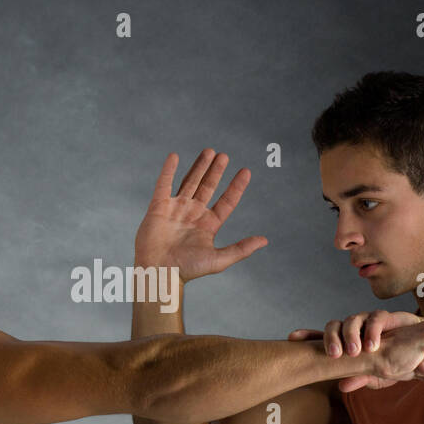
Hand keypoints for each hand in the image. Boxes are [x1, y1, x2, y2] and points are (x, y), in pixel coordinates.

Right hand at [134, 149, 266, 280]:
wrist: (158, 272)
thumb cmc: (187, 269)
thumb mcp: (219, 260)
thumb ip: (241, 249)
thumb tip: (265, 241)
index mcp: (208, 225)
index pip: (226, 201)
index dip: (236, 187)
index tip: (246, 171)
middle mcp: (193, 214)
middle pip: (208, 187)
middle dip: (216, 171)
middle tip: (224, 155)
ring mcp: (176, 209)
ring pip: (189, 182)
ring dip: (199, 166)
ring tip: (209, 151)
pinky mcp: (158, 207)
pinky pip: (164, 184)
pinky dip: (168, 170)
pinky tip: (174, 156)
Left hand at [288, 310, 423, 391]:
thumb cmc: (403, 362)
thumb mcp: (380, 374)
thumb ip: (361, 377)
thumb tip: (342, 385)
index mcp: (352, 338)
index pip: (327, 333)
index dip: (309, 334)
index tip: (292, 337)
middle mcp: (361, 326)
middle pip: (338, 324)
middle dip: (334, 337)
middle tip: (336, 355)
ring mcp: (377, 320)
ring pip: (357, 318)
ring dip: (354, 333)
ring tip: (357, 352)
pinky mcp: (395, 317)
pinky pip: (379, 318)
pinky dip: (374, 330)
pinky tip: (373, 345)